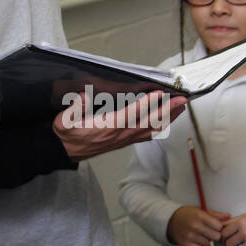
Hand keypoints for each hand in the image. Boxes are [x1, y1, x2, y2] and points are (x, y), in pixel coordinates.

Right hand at [53, 90, 186, 159]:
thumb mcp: (64, 121)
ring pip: (151, 129)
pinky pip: (147, 134)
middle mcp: (120, 134)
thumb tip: (83, 96)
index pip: (131, 114)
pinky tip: (168, 121)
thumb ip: (74, 108)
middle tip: (182, 99)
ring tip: (181, 107)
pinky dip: (160, 127)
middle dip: (167, 110)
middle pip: (149, 122)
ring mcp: (124, 139)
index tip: (158, 94)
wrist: (65, 151)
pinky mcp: (124, 141)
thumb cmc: (66, 135)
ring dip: (168, 118)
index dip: (146, 104)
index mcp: (107, 127)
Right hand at [166, 205, 230, 245]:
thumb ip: (215, 214)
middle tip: (212, 232)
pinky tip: (204, 244)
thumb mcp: (201, 210)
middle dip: (216, 235)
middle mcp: (195, 226)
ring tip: (205, 236)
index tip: (217, 227)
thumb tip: (228, 216)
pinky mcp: (186, 244)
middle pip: (216, 236)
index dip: (220, 227)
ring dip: (210, 241)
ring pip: (210, 244)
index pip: (219, 226)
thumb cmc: (188, 214)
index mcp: (200, 216)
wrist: (171, 220)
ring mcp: (190, 236)